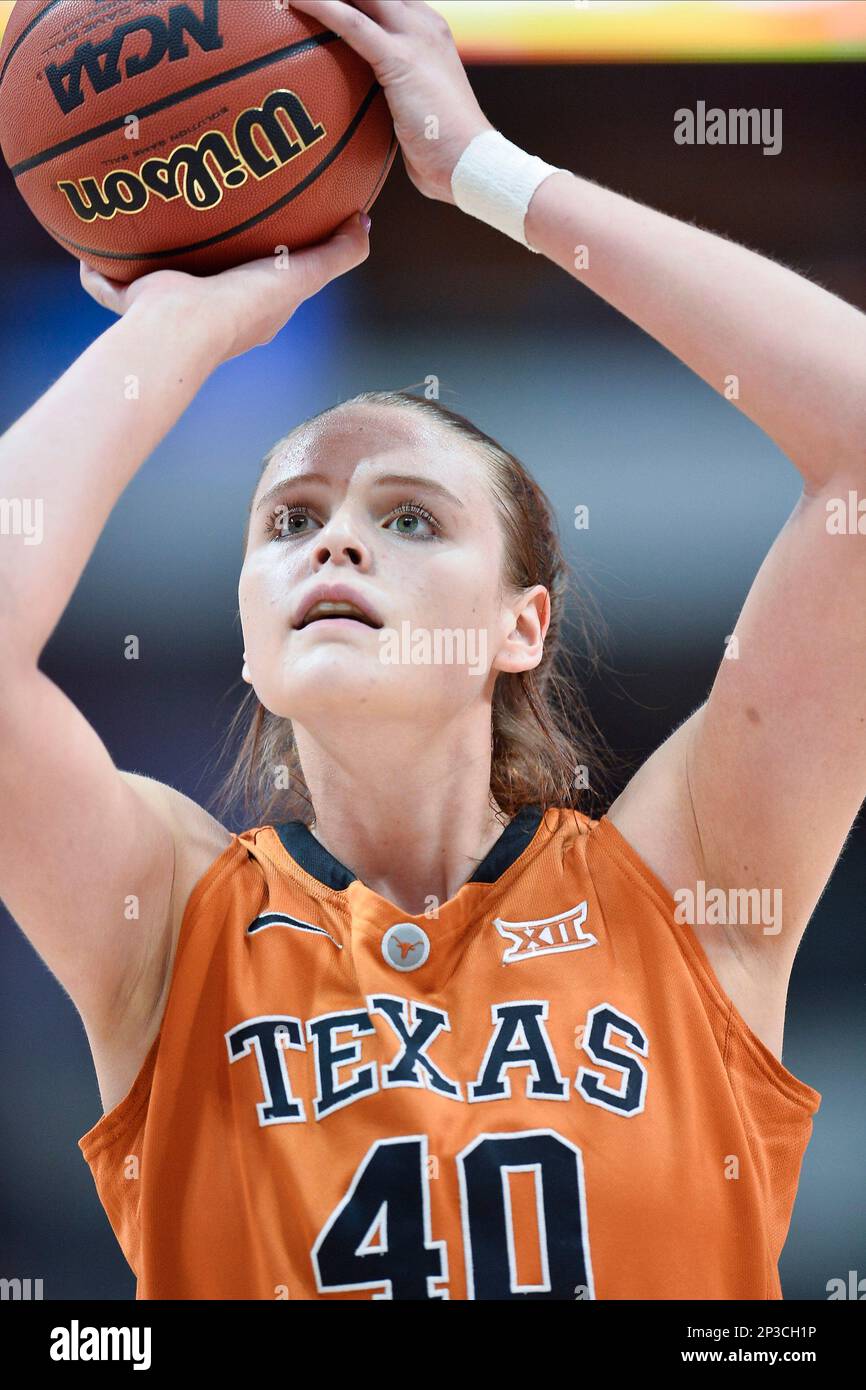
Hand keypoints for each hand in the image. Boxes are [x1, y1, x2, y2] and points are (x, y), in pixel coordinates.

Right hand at [79, 212, 370, 362]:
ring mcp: (171, 309)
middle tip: (204, 201)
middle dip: (209, 248)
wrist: (181, 329)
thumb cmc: (244, 305)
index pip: (269, 279)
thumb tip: (364, 222)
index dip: (273, 253)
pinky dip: (99, 270)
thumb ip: (337, 254)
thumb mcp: (302, 276)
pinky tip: (89, 236)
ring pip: (160, 276)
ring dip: (151, 253)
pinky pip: (110, 282)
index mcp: (252, 309)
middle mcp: (213, 311)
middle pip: (213, 273)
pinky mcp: (135, 302)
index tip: (270, 220)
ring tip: (144, 209)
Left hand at [289, 0, 492, 203]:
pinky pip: (350, 23)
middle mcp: (422, 22)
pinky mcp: (400, 57)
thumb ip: (391, 98)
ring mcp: (413, 35)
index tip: (314, 5)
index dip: (351, 0)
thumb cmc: (444, 152)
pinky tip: (292, 0)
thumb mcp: (414, 112)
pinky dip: (319, 7)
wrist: (471, 164)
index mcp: (427, 30)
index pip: (380, 0)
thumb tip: (364, 117)